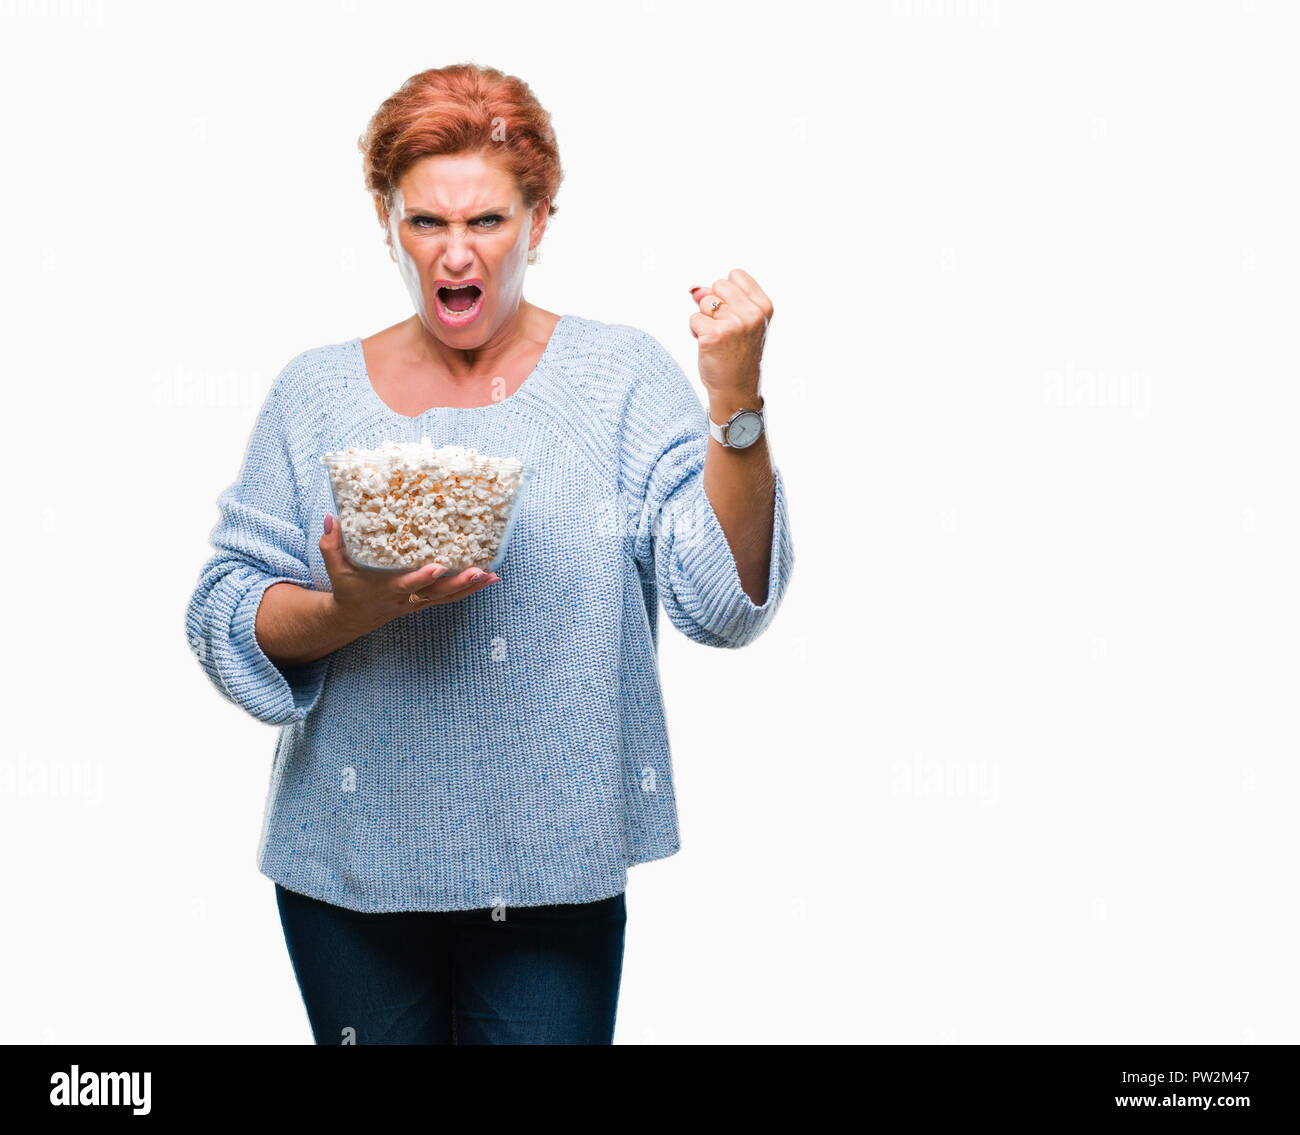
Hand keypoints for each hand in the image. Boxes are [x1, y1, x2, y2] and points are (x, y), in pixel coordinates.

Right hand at [319, 513, 498, 631]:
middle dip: (458, 583)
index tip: (438, 567)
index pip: (407, 584)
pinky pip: (451, 598)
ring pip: (448, 597)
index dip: (422, 578)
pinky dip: (471, 590)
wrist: (353, 616)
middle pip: (436, 594)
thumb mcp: (335, 568)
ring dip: (471, 587)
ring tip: (491, 575)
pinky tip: (489, 579)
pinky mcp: (426, 602)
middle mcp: (406, 598)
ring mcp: (418, 602)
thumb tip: (332, 517)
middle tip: (478, 571)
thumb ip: (331, 544)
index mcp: (386, 589)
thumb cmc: (346, 587)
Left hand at [688, 268, 773, 397]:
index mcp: (763, 307)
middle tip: (724, 328)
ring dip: (704, 319)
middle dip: (715, 304)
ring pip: (704, 302)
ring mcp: (734, 324)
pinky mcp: (714, 335)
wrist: (737, 388)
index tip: (733, 313)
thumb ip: (723, 299)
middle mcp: (751, 314)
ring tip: (717, 338)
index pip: (735, 275)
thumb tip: (695, 289)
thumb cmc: (739, 355)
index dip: (727, 293)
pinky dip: (695, 331)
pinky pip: (694, 319)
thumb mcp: (742, 322)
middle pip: (718, 285)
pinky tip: (708, 345)